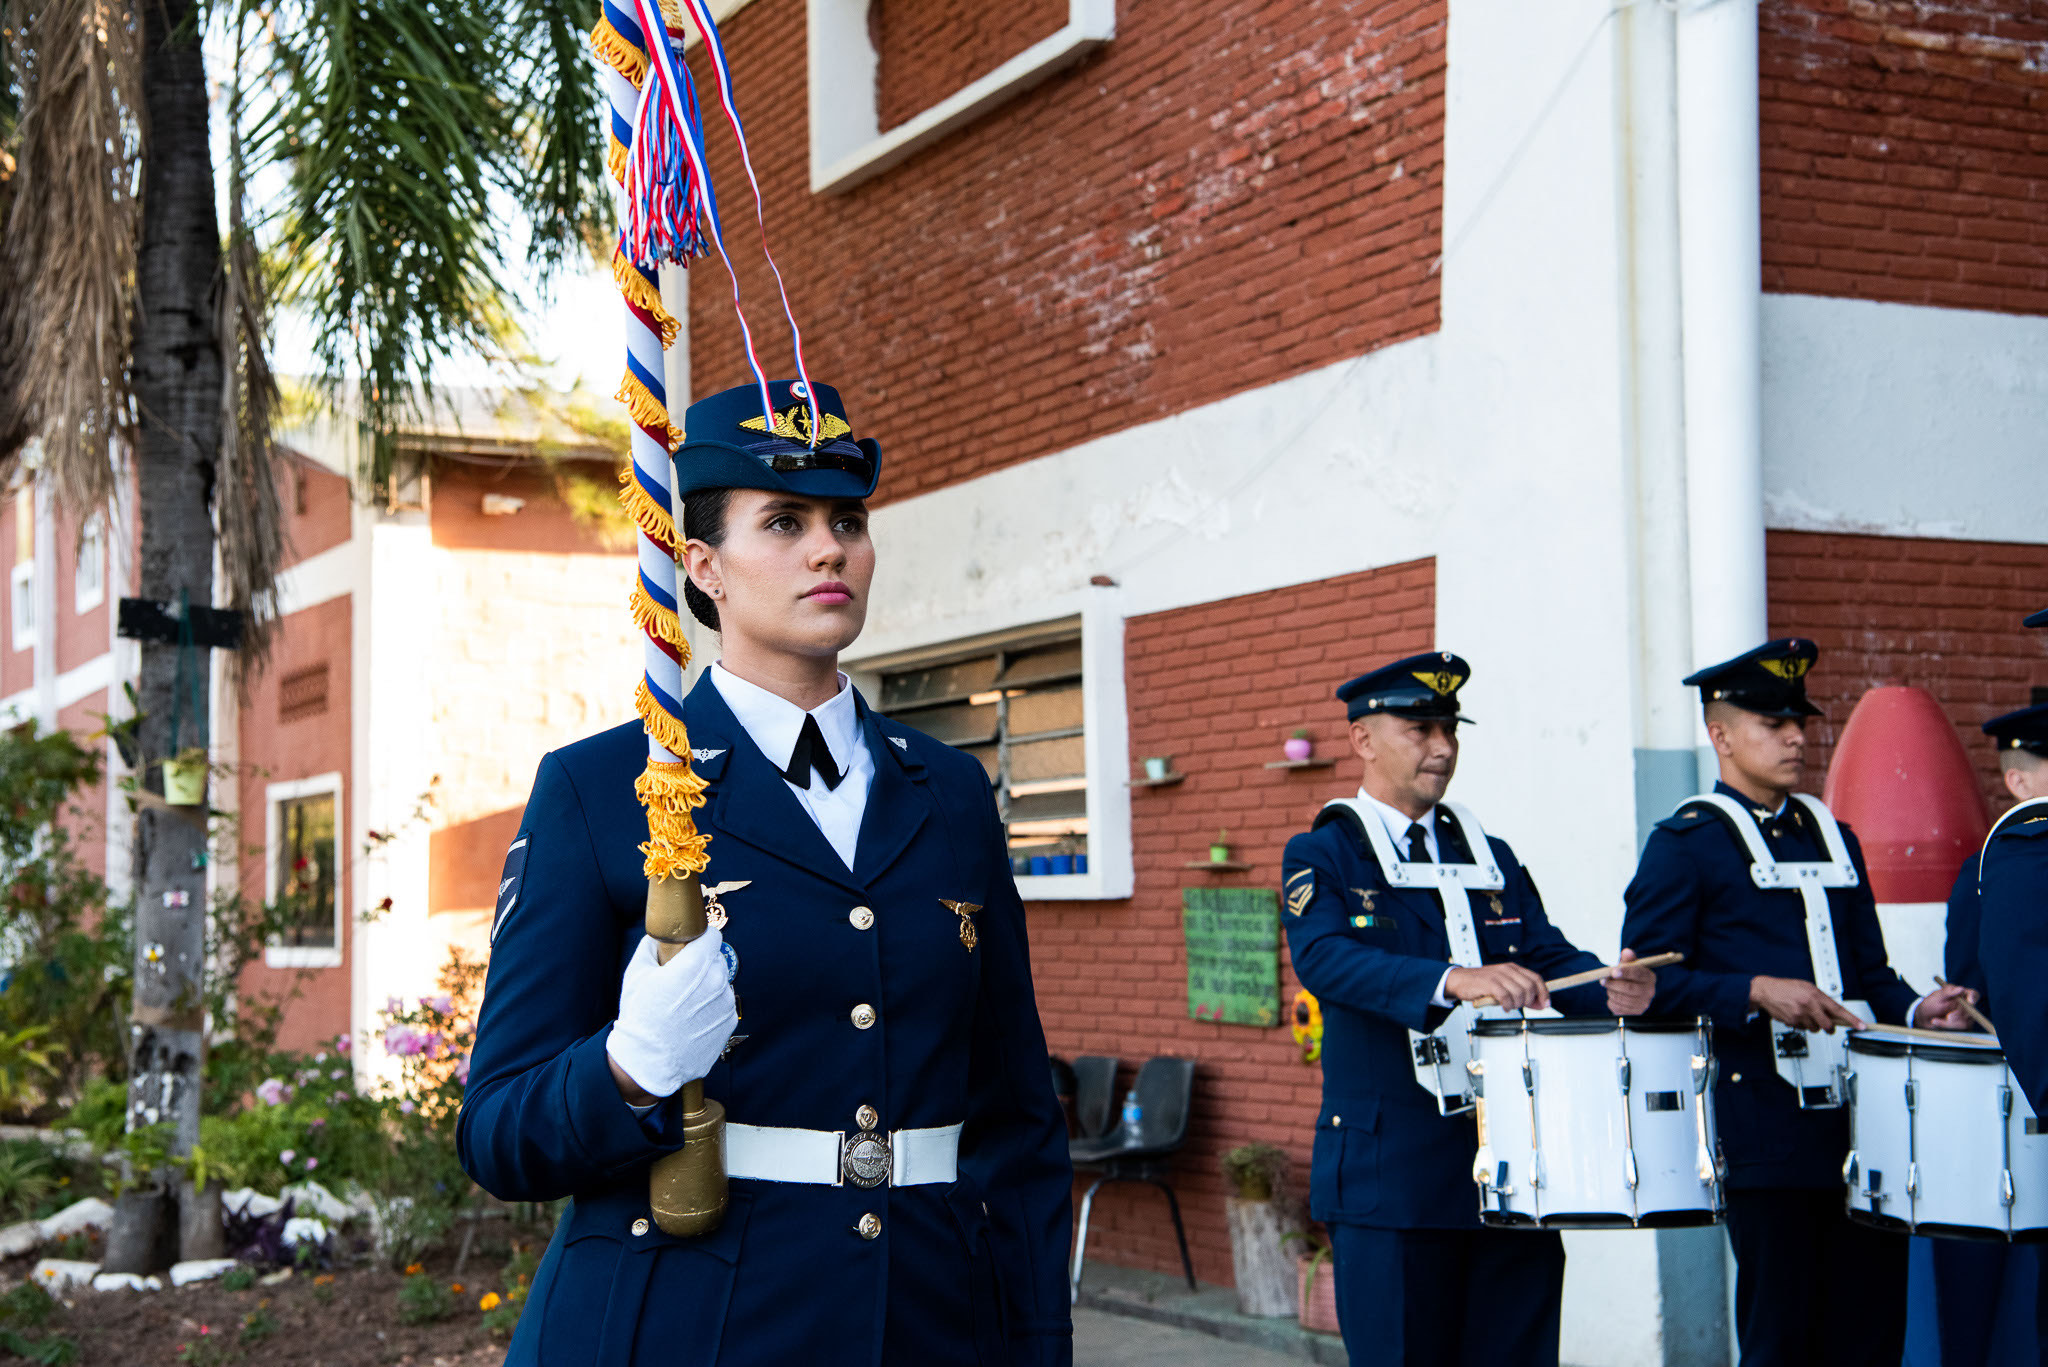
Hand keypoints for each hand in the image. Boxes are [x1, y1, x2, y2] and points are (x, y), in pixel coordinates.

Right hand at [606, 928, 737, 1100]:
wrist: (648, 1061)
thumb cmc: (640, 1017)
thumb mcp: (636, 974)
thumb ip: (650, 947)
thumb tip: (658, 937)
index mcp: (694, 965)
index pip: (712, 936)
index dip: (701, 938)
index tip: (693, 945)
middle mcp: (715, 981)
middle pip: (716, 959)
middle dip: (702, 964)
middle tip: (683, 979)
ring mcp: (725, 1004)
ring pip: (721, 983)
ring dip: (708, 987)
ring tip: (685, 1004)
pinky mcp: (729, 1023)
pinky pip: (724, 1005)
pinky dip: (712, 1008)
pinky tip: (693, 1019)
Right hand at [1446, 963, 1548, 1010]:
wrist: (1460, 980)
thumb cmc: (1481, 983)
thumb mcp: (1504, 984)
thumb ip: (1521, 992)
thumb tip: (1540, 1003)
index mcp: (1513, 968)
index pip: (1536, 978)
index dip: (1544, 992)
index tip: (1546, 1003)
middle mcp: (1507, 970)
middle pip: (1530, 987)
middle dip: (1529, 1001)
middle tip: (1520, 1005)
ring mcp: (1499, 976)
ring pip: (1519, 993)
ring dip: (1517, 1004)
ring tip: (1509, 1005)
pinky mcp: (1490, 983)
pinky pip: (1506, 997)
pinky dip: (1507, 1005)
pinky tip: (1503, 1006)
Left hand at [1605, 947, 1656, 1016]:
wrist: (1630, 991)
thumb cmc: (1629, 976)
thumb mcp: (1629, 965)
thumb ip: (1628, 958)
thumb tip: (1627, 952)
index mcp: (1649, 977)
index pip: (1639, 973)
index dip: (1626, 972)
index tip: (1613, 971)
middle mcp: (1649, 991)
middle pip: (1629, 988)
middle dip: (1613, 984)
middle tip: (1603, 980)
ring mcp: (1643, 1004)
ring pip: (1622, 998)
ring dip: (1611, 992)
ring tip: (1609, 987)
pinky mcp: (1634, 1013)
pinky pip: (1618, 1008)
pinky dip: (1611, 1001)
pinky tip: (1613, 995)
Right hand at [1749, 975, 1864, 1032]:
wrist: (1765, 991)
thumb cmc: (1785, 987)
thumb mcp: (1807, 987)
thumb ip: (1820, 998)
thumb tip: (1832, 1010)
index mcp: (1815, 995)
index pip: (1838, 1010)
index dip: (1851, 1019)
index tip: (1861, 1026)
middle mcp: (1809, 1005)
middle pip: (1827, 1025)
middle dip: (1829, 1027)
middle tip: (1828, 1025)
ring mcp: (1800, 1015)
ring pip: (1815, 1028)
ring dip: (1813, 1025)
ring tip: (1805, 1015)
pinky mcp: (1792, 1022)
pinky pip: (1803, 1029)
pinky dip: (1802, 1024)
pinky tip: (1796, 1015)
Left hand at [1913, 983, 1980, 1030]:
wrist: (1925, 1018)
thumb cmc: (1931, 1004)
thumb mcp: (1936, 997)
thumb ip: (1947, 991)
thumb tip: (1961, 988)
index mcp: (1961, 994)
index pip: (1973, 994)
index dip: (1973, 997)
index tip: (1970, 1001)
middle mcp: (1966, 1005)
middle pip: (1970, 1010)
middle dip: (1958, 1014)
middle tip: (1948, 1017)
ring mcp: (1966, 1016)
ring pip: (1965, 1021)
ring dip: (1949, 1022)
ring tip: (1935, 1020)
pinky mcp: (1963, 1025)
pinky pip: (1959, 1028)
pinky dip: (1946, 1026)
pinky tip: (1937, 1022)